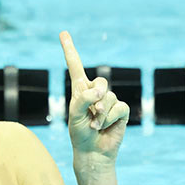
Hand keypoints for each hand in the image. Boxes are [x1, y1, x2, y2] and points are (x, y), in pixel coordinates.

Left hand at [60, 31, 128, 162]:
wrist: (92, 151)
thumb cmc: (79, 133)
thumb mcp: (74, 115)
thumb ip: (83, 99)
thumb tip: (100, 91)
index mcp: (79, 90)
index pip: (75, 65)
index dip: (70, 49)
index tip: (63, 33)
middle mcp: (95, 92)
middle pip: (100, 82)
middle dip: (95, 98)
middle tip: (90, 114)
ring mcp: (109, 100)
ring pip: (109, 97)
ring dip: (101, 114)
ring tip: (95, 125)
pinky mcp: (121, 111)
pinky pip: (119, 107)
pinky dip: (110, 118)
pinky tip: (104, 127)